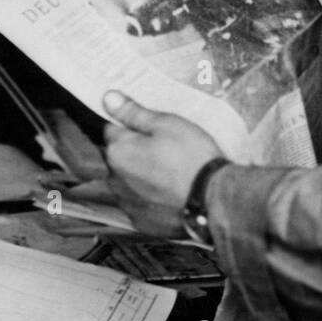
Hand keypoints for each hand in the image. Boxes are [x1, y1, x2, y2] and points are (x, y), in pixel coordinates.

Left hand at [101, 90, 224, 238]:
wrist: (213, 199)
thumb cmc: (192, 158)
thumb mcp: (166, 124)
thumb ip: (133, 113)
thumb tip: (108, 98)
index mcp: (118, 151)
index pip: (112, 130)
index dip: (131, 126)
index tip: (150, 128)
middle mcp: (115, 179)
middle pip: (120, 158)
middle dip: (136, 152)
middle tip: (167, 149)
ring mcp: (127, 203)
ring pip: (129, 182)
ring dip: (142, 176)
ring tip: (172, 172)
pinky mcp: (141, 221)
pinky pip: (141, 203)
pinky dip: (151, 198)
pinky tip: (172, 191)